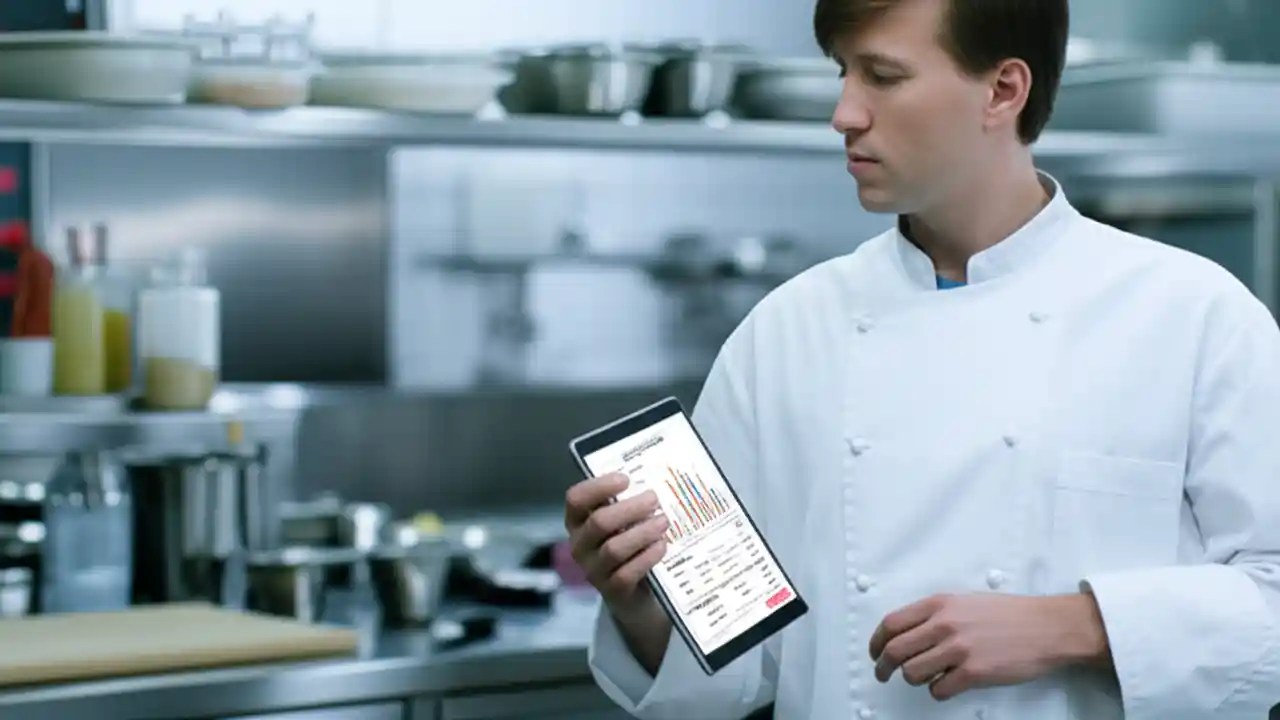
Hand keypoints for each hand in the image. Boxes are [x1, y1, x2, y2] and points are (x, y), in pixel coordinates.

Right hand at [564, 473, 669, 619]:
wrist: (635, 592)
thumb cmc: (629, 544)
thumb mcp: (623, 521)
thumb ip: (627, 501)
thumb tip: (652, 478)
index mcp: (577, 522)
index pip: (576, 499)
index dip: (598, 487)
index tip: (626, 479)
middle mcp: (580, 546)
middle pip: (599, 522)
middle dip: (629, 508)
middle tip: (654, 499)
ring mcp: (594, 570)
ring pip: (614, 549)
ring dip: (642, 532)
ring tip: (663, 522)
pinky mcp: (612, 591)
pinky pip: (627, 573)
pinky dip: (647, 557)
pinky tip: (662, 545)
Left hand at [869, 593, 1109, 700]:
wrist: (1046, 627)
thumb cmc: (1009, 615)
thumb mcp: (965, 601)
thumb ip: (935, 614)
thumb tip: (907, 632)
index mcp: (939, 604)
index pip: (891, 623)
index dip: (876, 641)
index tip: (874, 652)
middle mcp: (944, 625)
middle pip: (894, 650)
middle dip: (882, 666)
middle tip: (882, 675)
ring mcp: (958, 649)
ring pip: (912, 673)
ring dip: (915, 679)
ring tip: (928, 676)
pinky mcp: (974, 673)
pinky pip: (939, 690)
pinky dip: (939, 691)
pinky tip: (949, 684)